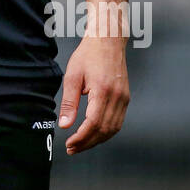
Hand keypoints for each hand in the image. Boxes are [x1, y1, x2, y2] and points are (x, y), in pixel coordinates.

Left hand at [58, 35, 129, 154]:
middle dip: (88, 143)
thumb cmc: (88, 55)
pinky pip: (118, 121)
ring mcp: (124, 98)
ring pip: (113, 129)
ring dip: (97, 140)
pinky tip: (94, 134)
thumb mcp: (73, 76)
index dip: (82, 138)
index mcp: (104, 91)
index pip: (94, 123)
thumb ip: (70, 102)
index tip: (70, 144)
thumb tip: (64, 125)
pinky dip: (106, 132)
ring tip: (81, 144)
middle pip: (104, 130)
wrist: (107, 40)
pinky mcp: (125, 98)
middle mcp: (118, 97)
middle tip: (72, 148)